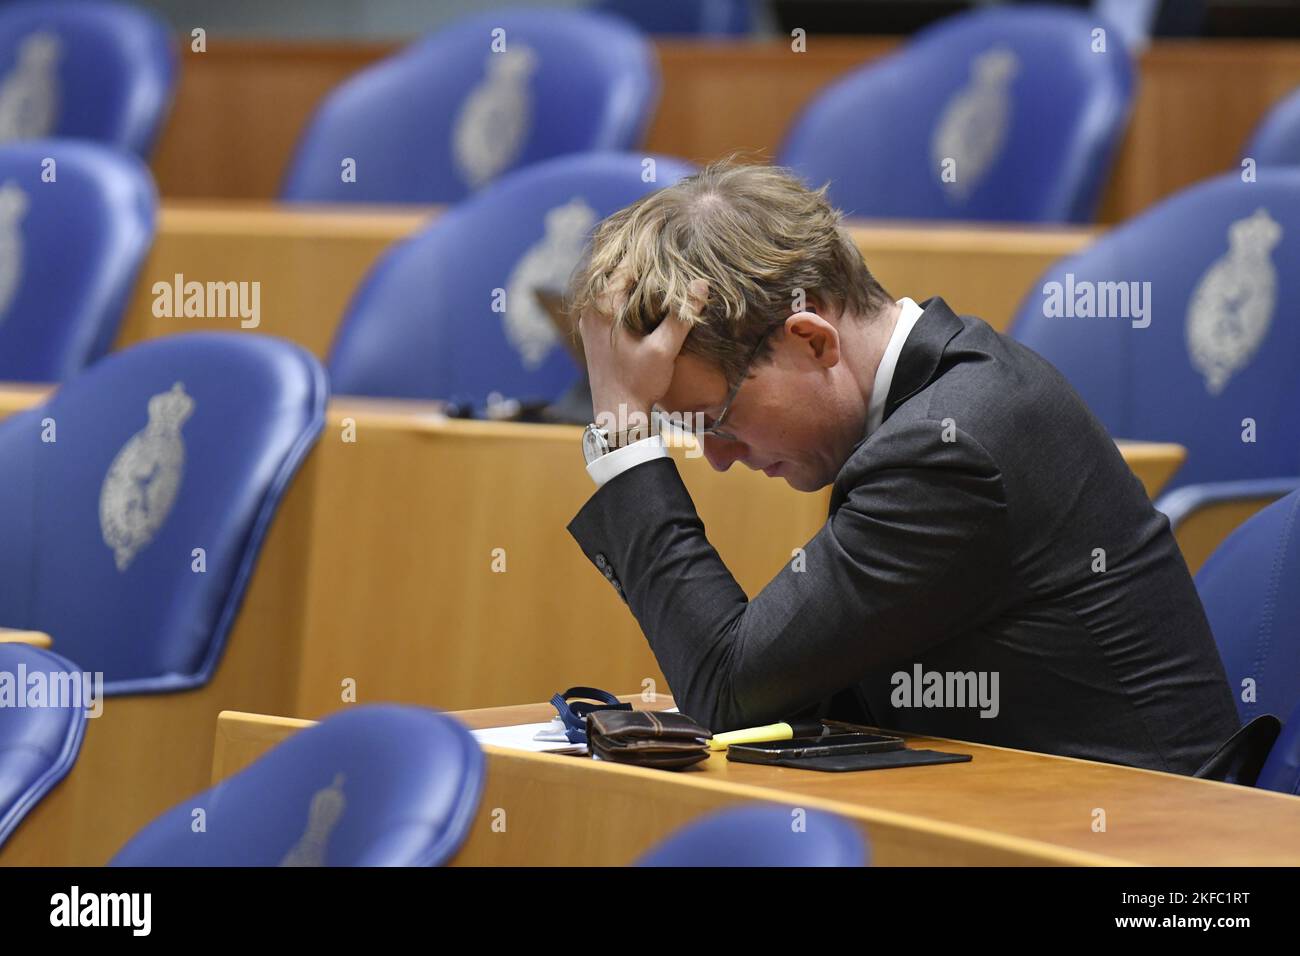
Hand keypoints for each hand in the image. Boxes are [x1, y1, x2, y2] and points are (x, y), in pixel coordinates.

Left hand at [577, 269, 705, 434]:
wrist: (617, 416)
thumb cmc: (638, 384)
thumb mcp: (664, 350)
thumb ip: (681, 316)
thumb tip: (701, 283)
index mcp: (602, 309)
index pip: (623, 268)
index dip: (646, 256)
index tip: (667, 245)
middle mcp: (590, 313)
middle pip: (615, 276)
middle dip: (640, 267)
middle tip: (667, 255)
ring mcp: (589, 324)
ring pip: (611, 290)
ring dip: (633, 283)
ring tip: (660, 273)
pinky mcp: (594, 334)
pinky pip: (609, 305)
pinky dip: (626, 298)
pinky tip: (647, 299)